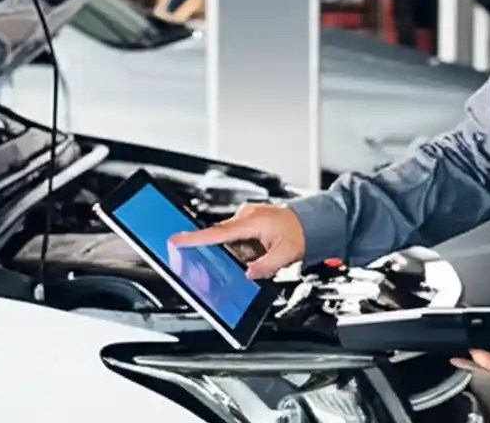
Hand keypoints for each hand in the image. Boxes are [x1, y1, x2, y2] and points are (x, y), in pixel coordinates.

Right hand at [168, 203, 305, 278]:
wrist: (314, 220)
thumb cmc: (301, 232)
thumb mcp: (286, 255)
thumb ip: (264, 266)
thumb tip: (248, 274)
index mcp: (251, 222)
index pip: (217, 233)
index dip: (194, 238)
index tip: (176, 239)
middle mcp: (245, 216)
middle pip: (224, 240)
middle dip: (234, 254)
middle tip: (254, 258)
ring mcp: (247, 218)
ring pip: (233, 242)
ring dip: (244, 252)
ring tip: (266, 252)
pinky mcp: (250, 222)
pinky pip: (240, 240)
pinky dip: (248, 248)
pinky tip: (264, 249)